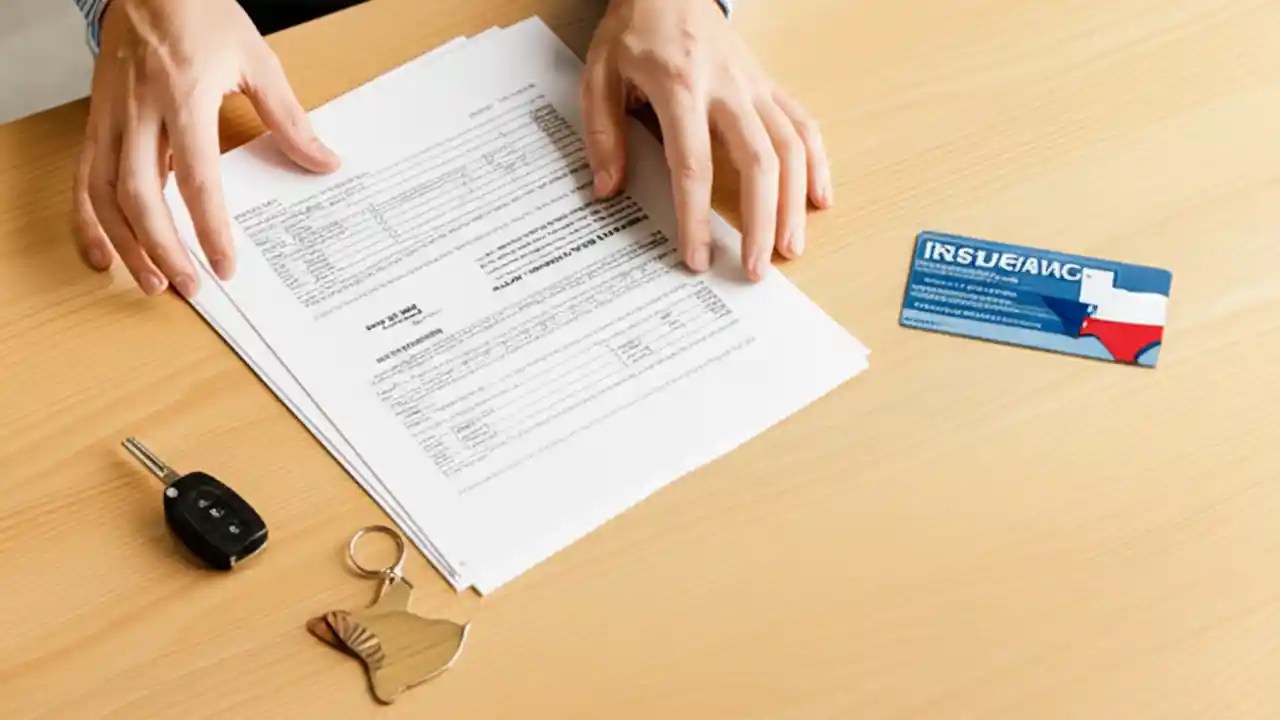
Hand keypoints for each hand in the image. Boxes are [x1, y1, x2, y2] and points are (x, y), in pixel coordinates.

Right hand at [73, 0, 339, 295]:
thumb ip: (291, 119)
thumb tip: (324, 162)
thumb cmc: (200, 13)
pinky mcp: (96, 121)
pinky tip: (102, 253)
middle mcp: (139, 111)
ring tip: (152, 283)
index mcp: (184, 97)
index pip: (196, 178)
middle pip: (141, 195)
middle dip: (164, 249)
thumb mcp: (257, 61)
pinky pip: (83, 178)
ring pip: (104, 193)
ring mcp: (111, 118)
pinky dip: (89, 220)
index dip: (210, 228)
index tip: (226, 264)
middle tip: (190, 287)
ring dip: (126, 244)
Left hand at [582, 0, 832, 280]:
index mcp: (679, 86)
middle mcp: (726, 87)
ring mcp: (754, 85)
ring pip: (790, 146)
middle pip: (758, 161)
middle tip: (754, 268)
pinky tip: (819, 198)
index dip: (697, 216)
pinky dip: (817, 162)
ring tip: (790, 247)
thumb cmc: (634, 29)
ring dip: (795, 202)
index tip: (698, 257)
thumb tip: (609, 188)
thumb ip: (603, 133)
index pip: (693, 164)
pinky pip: (803, 123)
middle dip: (760, 220)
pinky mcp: (768, 83)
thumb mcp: (599, 75)